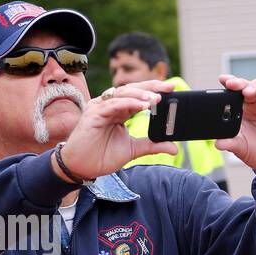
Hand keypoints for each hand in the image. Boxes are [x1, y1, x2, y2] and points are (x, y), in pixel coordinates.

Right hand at [56, 80, 178, 179]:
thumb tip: (174, 147)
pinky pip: (112, 105)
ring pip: (122, 93)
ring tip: (157, 99)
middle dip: (151, 87)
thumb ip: (152, 145)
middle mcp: (110, 105)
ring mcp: (100, 108)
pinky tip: (142, 106)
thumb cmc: (102, 156)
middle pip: (132, 89)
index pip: (139, 96)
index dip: (154, 90)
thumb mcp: (133, 150)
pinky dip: (128, 103)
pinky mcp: (93, 114)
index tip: (172, 88)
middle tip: (169, 87)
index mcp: (119, 111)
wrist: (81, 167)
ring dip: (141, 95)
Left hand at [214, 75, 255, 173]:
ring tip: (247, 92)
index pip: (234, 93)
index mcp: (241, 111)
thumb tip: (217, 143)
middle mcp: (254, 106)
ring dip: (254, 85)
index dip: (229, 84)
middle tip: (231, 84)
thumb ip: (231, 144)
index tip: (222, 79)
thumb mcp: (242, 149)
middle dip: (239, 82)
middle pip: (246, 86)